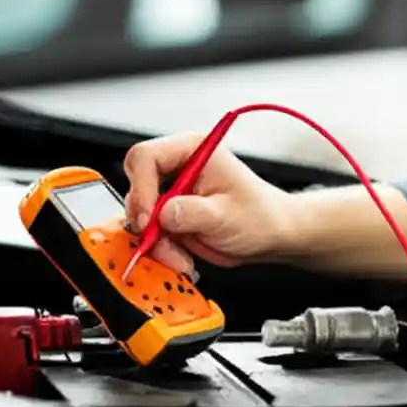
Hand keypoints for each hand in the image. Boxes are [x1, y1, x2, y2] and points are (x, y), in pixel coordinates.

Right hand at [122, 132, 294, 275]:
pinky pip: (149, 231)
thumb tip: (164, 214)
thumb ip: (194, 213)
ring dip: (154, 239)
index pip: (147, 157)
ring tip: (179, 256)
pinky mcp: (170, 215)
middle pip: (137, 184)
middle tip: (159, 240)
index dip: (142, 187)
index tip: (150, 218)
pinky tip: (180, 256)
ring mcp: (172, 192)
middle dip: (145, 218)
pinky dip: (160, 248)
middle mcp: (178, 167)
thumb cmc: (260, 215)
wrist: (270, 235)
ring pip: (140, 213)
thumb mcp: (227, 215)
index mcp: (193, 151)